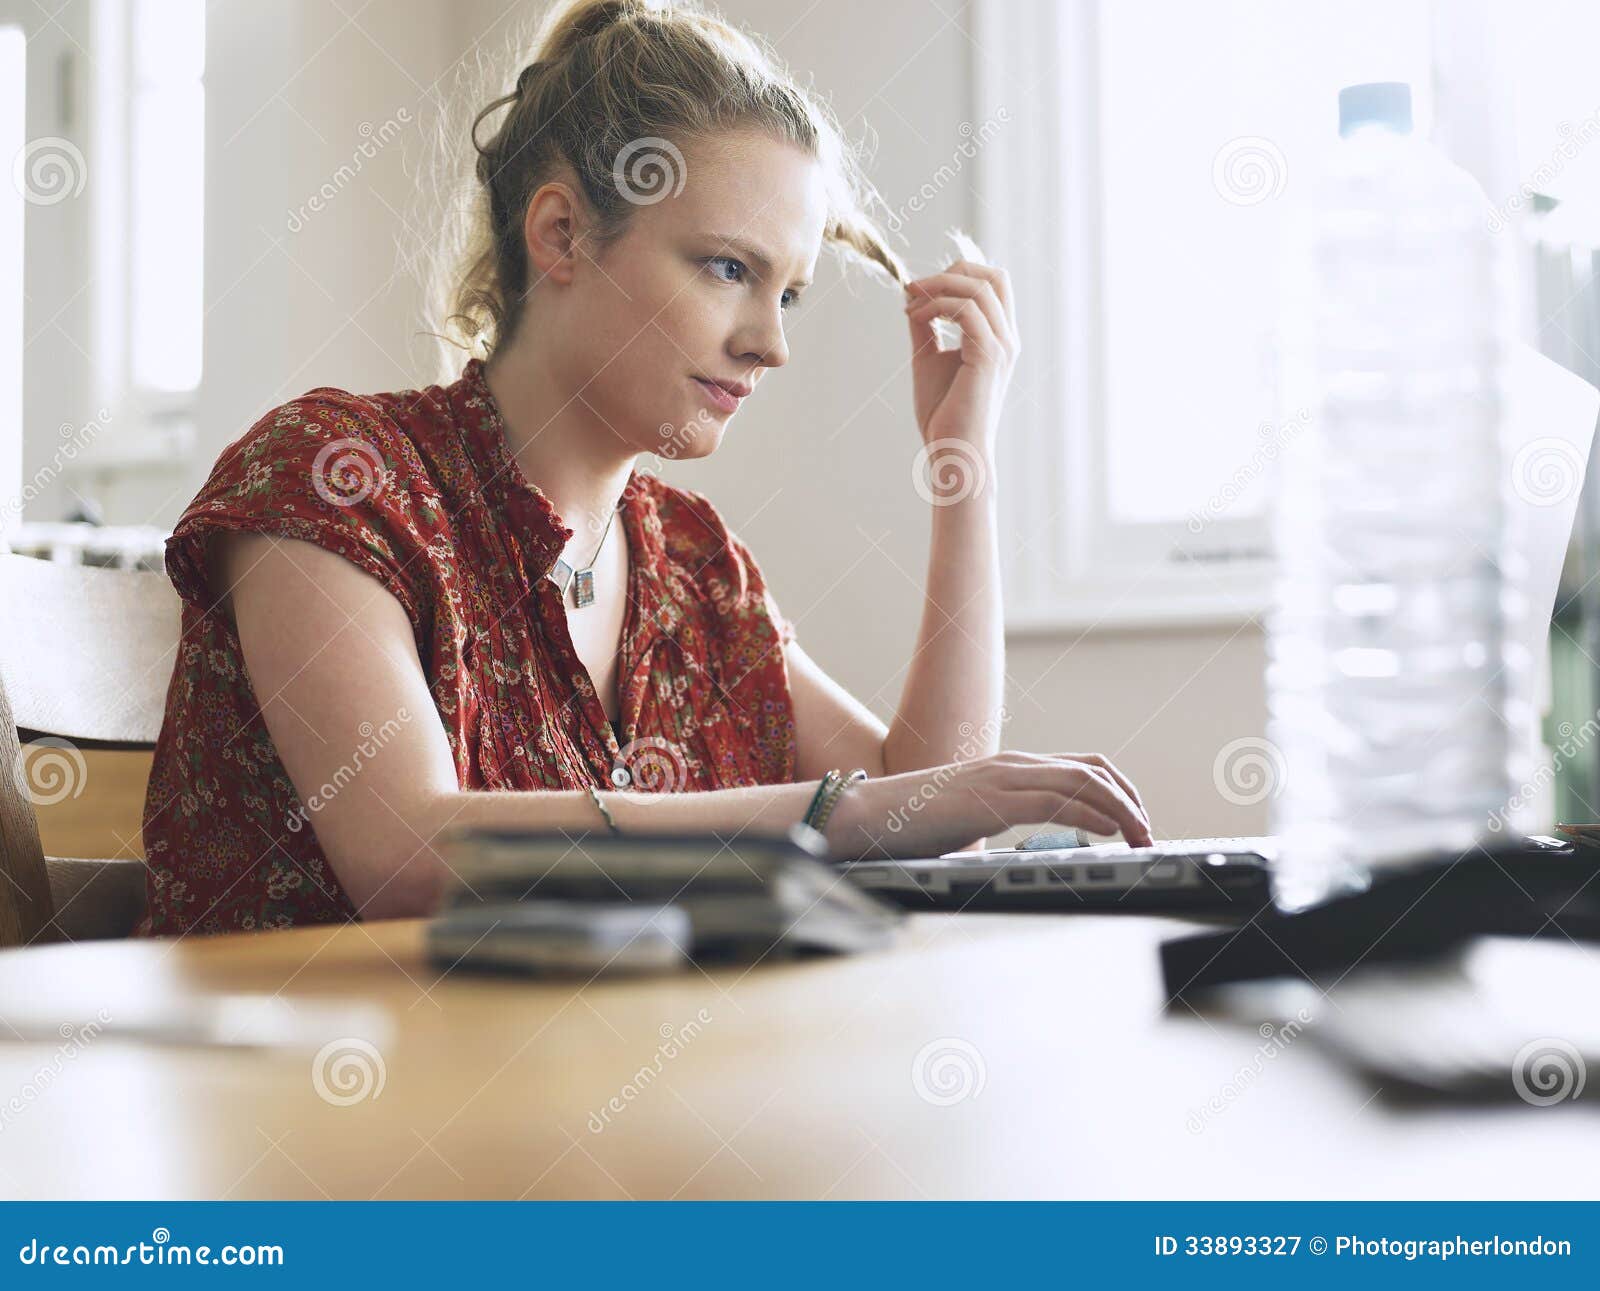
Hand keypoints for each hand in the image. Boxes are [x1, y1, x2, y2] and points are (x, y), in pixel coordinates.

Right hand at [821, 750, 1152, 861]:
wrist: (866, 815)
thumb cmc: (912, 822)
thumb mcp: (970, 819)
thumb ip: (1000, 822)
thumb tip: (1024, 851)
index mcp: (1010, 769)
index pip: (1082, 765)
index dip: (1118, 790)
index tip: (1135, 822)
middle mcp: (1012, 765)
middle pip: (1093, 768)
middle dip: (1130, 799)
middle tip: (1147, 833)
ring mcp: (1001, 778)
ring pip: (1081, 780)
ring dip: (1121, 809)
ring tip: (1140, 835)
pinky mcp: (989, 801)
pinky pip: (1053, 800)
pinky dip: (1090, 812)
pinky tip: (1109, 831)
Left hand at [904, 258, 1019, 453]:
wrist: (953, 452)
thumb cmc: (943, 415)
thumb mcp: (929, 360)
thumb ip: (926, 328)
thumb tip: (912, 298)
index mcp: (998, 338)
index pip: (993, 284)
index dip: (958, 273)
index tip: (920, 290)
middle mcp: (1007, 338)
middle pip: (993, 276)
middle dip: (951, 271)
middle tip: (914, 289)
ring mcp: (1002, 346)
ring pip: (979, 288)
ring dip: (937, 288)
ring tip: (908, 306)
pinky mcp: (989, 356)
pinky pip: (967, 310)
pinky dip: (936, 306)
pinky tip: (914, 319)